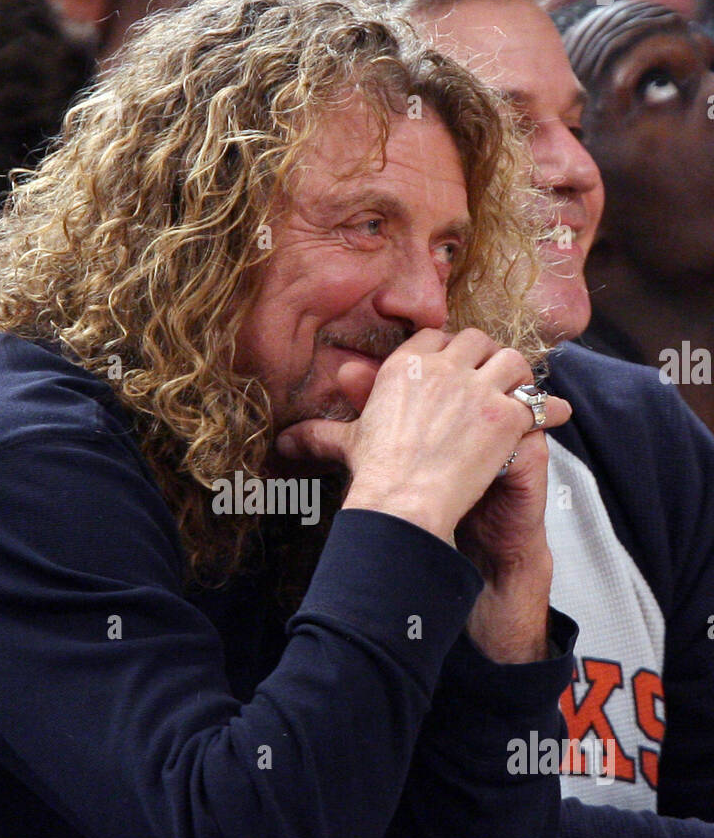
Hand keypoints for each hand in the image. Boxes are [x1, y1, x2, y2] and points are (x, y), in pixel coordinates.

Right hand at [275, 327, 570, 547]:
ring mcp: (476, 388)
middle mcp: (442, 367)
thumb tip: (284, 441)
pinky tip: (553, 418)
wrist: (403, 501)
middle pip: (478, 340)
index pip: (436, 336)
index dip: (450, 350)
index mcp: (404, 366)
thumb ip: (318, 435)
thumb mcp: (347, 445)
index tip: (457, 367)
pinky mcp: (504, 415)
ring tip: (521, 394)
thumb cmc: (374, 476)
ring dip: (518, 375)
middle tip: (493, 379)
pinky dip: (545, 409)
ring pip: (512, 359)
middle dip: (487, 357)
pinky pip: (535, 399)